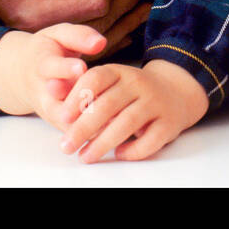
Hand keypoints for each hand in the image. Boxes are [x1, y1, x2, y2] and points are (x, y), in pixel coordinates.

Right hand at [0, 0, 154, 54]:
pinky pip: (97, 50)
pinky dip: (121, 35)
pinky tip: (133, 24)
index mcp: (40, 14)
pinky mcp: (61, 55)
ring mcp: (57, 49)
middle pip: (104, 19)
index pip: (92, 2)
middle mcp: (52, 36)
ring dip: (130, 16)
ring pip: (106, 36)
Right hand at [0, 22, 108, 123]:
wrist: (21, 74)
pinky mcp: (56, 121)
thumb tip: (100, 43)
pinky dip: (86, 133)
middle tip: (91, 103)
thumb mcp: (59, 34)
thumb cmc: (47, 50)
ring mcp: (48, 109)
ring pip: (62, 122)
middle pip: (53, 103)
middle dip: (72, 104)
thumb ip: (79, 36)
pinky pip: (70, 131)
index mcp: (42, 64)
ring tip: (106, 123)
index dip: (65, 68)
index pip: (51, 67)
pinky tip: (108, 131)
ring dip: (81, 125)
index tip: (81, 68)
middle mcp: (43, 92)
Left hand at [56, 59, 209, 162]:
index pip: (96, 78)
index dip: (77, 96)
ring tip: (85, 156)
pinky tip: (119, 154)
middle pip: (108, 104)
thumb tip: (51, 91)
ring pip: (127, 122)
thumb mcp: (110, 84)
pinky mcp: (169, 122)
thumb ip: (82, 90)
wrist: (177, 90)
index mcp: (121, 72)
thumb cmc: (133, 92)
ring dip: (103, 142)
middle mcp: (139, 84)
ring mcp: (156, 102)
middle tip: (66, 146)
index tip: (63, 117)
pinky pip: (150, 139)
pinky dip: (133, 150)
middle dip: (83, 128)